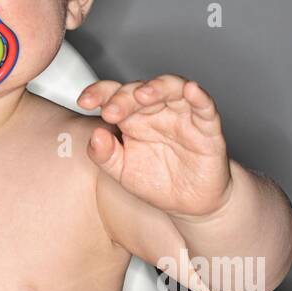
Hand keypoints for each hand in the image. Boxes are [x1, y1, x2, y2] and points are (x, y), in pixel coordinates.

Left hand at [79, 74, 232, 221]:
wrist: (191, 204)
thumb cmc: (156, 181)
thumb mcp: (122, 172)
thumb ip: (104, 155)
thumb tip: (94, 135)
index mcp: (132, 117)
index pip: (113, 95)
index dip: (99, 93)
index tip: (84, 102)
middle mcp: (156, 110)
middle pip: (139, 90)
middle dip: (124, 97)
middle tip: (111, 111)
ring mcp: (182, 115)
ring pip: (172, 88)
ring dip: (158, 87)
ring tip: (143, 95)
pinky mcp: (207, 127)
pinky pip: (205, 106)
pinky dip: (199, 96)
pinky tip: (191, 90)